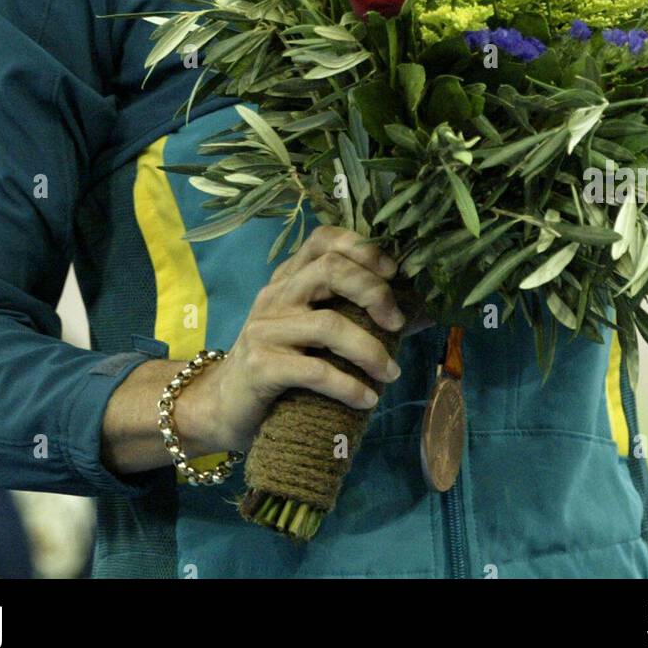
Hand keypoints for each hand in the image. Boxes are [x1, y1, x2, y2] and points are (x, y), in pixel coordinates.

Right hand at [201, 225, 425, 454]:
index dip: (363, 248)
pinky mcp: (261, 366)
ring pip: (328, 324)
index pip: (323, 240)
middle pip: (331, 269)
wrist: (224, 407)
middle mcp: (276, 295)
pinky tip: (366, 398)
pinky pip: (315, 370)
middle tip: (397, 323)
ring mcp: (265, 329)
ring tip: (391, 373)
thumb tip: (423, 313)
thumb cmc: (280, 366)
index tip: (393, 273)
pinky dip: (349, 385)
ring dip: (370, 350)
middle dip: (374, 292)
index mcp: (289, 279)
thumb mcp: (313, 334)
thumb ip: (355, 317)